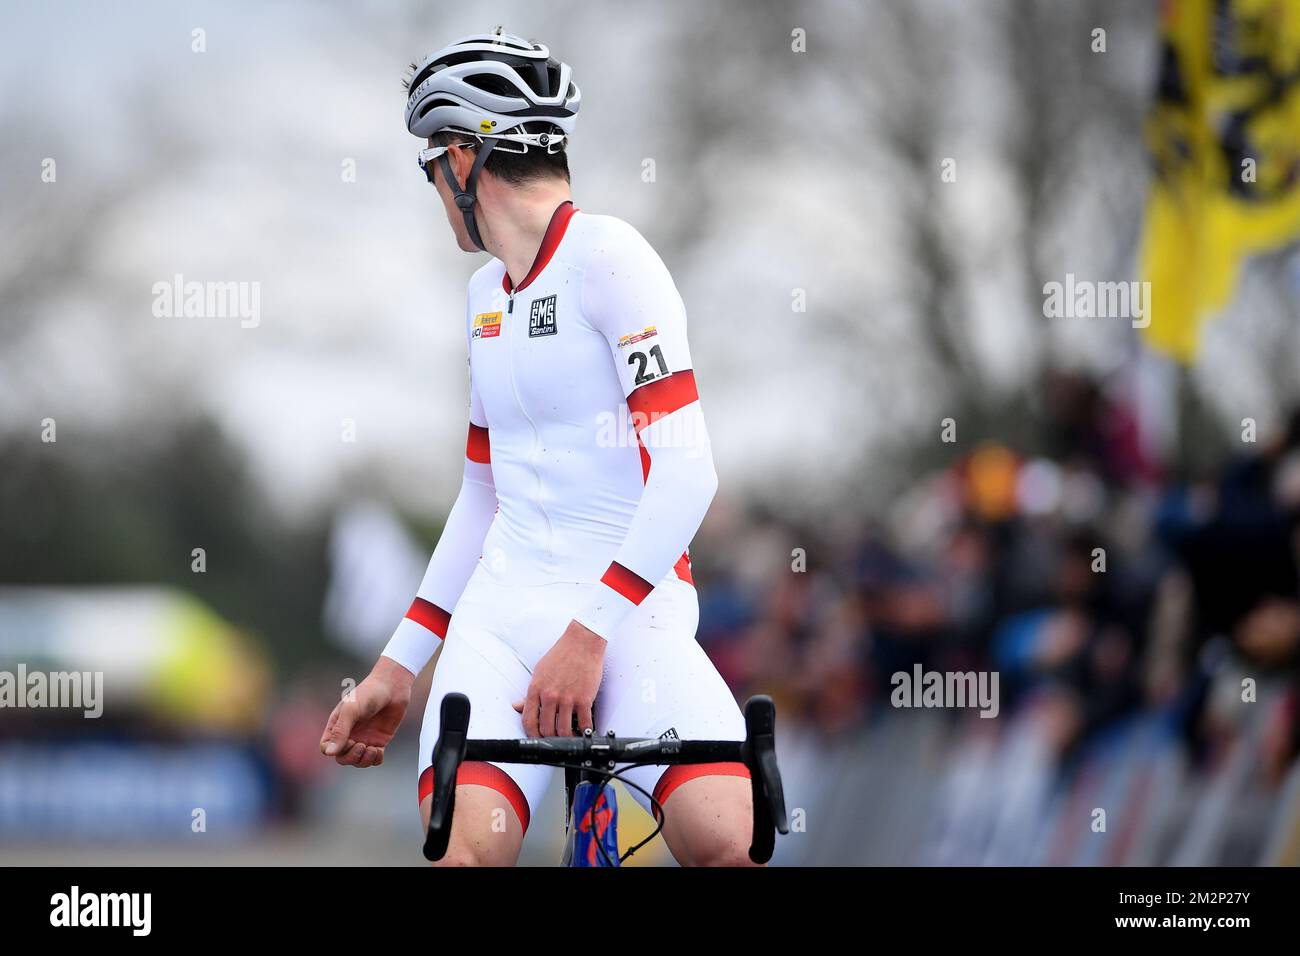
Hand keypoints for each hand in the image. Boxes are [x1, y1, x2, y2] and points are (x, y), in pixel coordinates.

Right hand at [320, 656, 413, 766]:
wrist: (393, 687)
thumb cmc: (368, 694)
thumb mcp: (351, 710)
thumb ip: (340, 731)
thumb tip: (330, 753)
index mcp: (337, 725)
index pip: (326, 747)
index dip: (335, 750)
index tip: (349, 739)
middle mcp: (349, 734)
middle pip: (342, 758)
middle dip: (351, 757)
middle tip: (362, 745)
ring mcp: (364, 738)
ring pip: (358, 761)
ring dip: (364, 761)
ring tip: (372, 749)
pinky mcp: (379, 740)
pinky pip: (374, 759)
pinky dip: (375, 760)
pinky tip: (379, 750)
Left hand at [514, 620, 605, 736]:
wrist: (582, 642)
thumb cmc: (562, 654)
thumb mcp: (539, 671)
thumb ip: (530, 692)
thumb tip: (518, 706)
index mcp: (536, 689)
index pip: (528, 720)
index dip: (531, 734)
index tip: (537, 737)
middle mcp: (550, 695)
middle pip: (545, 729)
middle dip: (550, 737)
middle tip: (555, 738)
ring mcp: (567, 698)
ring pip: (563, 731)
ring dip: (566, 738)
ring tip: (570, 736)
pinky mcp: (584, 699)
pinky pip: (584, 723)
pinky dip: (584, 732)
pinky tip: (584, 731)